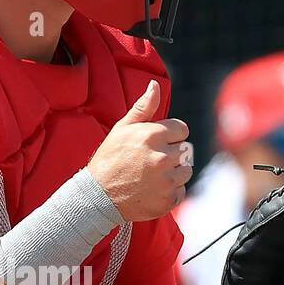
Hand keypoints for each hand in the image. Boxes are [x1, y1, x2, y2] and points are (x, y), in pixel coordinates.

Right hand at [87, 80, 191, 221]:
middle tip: (149, 162)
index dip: (170, 136)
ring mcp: (166, 180)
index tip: (156, 144)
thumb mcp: (122, 129)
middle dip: (171, 154)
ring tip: (151, 176)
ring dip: (173, 173)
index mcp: (153, 135)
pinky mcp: (168, 199)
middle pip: (185, 150)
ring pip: (185, 171)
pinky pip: (180, 191)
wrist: (97, 197)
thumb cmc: (109, 160)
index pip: (182, 129)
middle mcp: (163, 156)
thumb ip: (143, 107)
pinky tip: (152, 190)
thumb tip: (155, 85)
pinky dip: (169, 192)